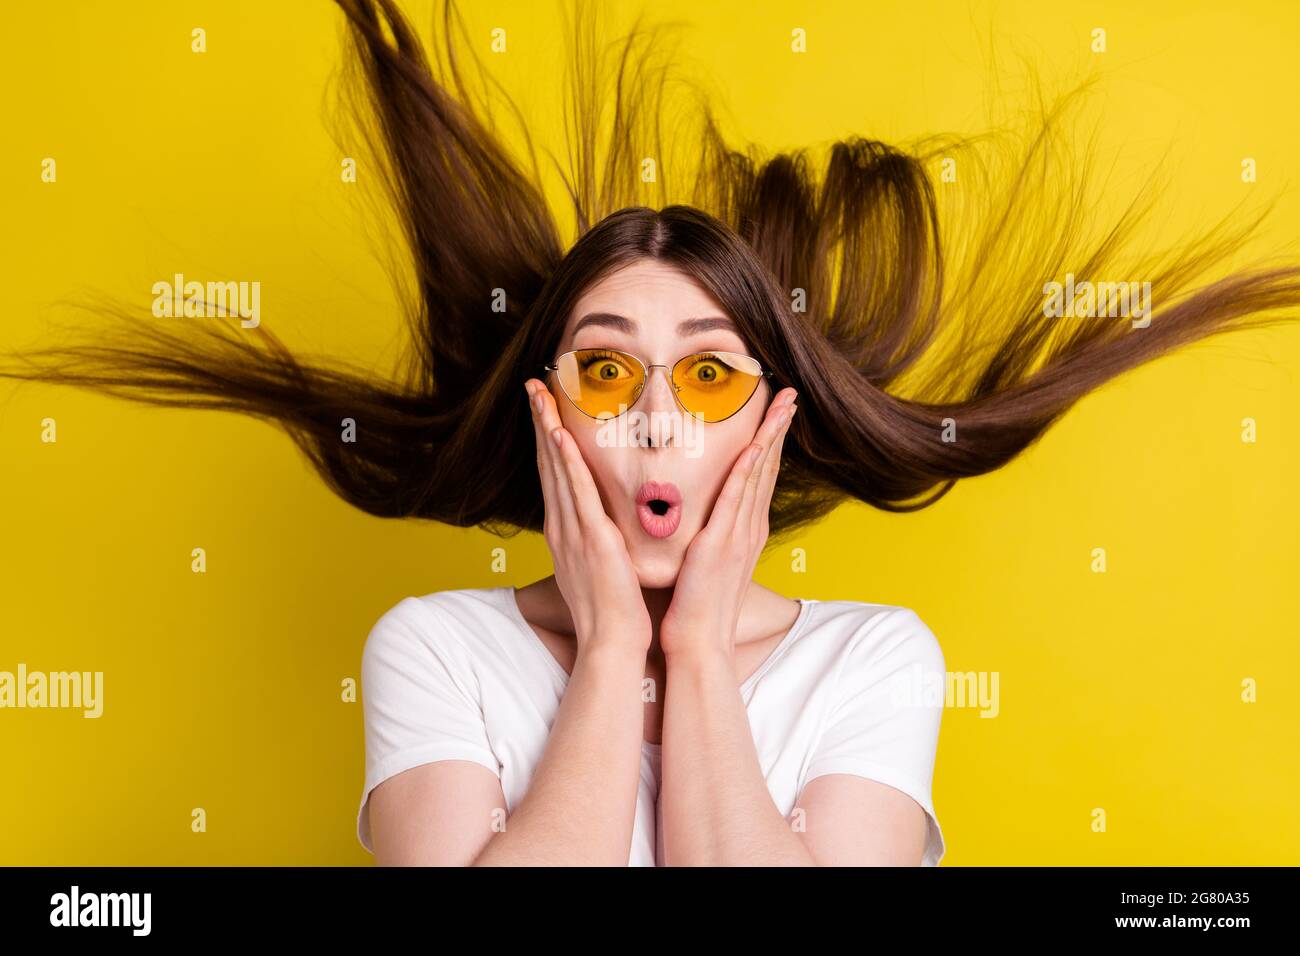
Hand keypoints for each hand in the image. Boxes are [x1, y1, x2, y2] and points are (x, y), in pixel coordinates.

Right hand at [525, 378, 651, 654]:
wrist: (613, 643)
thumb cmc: (614, 609)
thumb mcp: (601, 567)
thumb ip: (599, 541)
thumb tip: (607, 525)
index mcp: (566, 531)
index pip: (554, 475)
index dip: (547, 438)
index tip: (545, 407)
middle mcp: (562, 526)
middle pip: (547, 463)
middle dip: (540, 421)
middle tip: (533, 385)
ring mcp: (572, 530)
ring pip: (556, 469)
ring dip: (546, 428)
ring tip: (539, 394)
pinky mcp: (589, 537)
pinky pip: (576, 491)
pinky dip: (564, 461)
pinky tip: (559, 434)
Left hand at [660, 387, 797, 661]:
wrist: (698, 642)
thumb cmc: (696, 606)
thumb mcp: (707, 563)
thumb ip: (709, 537)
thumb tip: (700, 521)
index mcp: (745, 531)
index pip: (760, 476)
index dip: (769, 441)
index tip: (775, 412)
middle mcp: (749, 528)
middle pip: (768, 467)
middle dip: (779, 428)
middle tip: (790, 394)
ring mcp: (739, 534)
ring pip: (759, 473)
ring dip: (771, 436)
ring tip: (783, 404)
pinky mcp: (722, 541)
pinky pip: (737, 497)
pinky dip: (748, 468)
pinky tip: (756, 443)